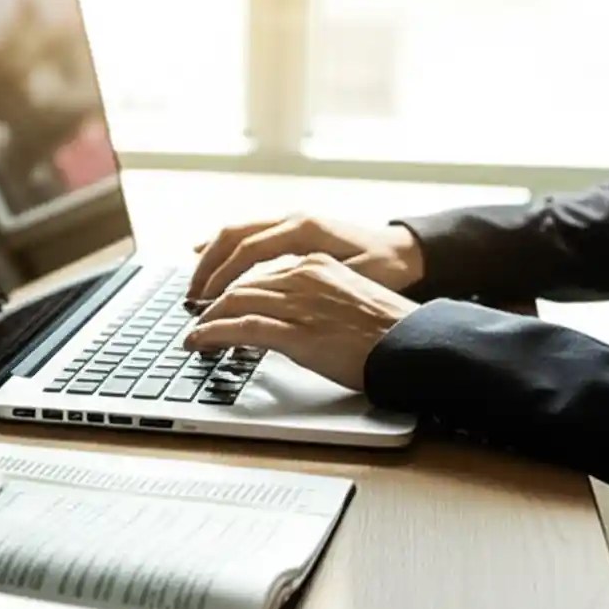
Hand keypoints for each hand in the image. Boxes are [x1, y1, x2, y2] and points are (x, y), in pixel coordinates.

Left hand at [183, 253, 418, 390]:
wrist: (415, 344)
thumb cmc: (389, 329)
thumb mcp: (348, 296)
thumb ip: (315, 295)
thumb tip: (291, 312)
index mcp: (315, 264)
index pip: (259, 269)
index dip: (229, 284)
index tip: (213, 296)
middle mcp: (303, 276)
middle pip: (240, 283)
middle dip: (210, 301)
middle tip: (195, 316)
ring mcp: (298, 304)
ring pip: (234, 302)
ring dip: (206, 319)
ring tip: (193, 333)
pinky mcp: (297, 333)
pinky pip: (241, 328)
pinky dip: (213, 334)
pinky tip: (199, 342)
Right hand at [187, 215, 424, 300]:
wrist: (404, 250)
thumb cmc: (384, 267)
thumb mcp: (355, 278)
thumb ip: (314, 282)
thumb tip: (275, 294)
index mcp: (304, 229)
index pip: (248, 250)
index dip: (223, 277)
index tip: (207, 302)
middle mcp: (291, 219)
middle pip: (233, 236)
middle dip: (207, 267)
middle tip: (192, 298)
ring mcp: (288, 221)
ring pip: (235, 232)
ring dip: (210, 258)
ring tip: (195, 287)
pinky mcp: (288, 229)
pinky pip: (245, 232)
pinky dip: (222, 247)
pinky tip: (203, 256)